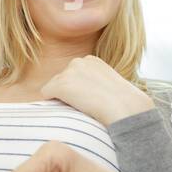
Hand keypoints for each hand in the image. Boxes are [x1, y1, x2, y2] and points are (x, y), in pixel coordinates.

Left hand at [40, 55, 154, 125]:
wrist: (127, 109)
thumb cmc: (124, 104)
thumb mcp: (111, 86)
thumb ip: (96, 84)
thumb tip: (87, 95)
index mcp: (91, 60)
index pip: (73, 75)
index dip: (79, 90)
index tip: (91, 100)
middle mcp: (78, 62)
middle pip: (60, 79)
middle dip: (68, 93)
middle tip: (86, 106)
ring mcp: (69, 72)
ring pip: (52, 87)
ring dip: (61, 99)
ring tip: (81, 109)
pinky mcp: (61, 84)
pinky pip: (45, 94)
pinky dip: (51, 103)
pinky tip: (68, 110)